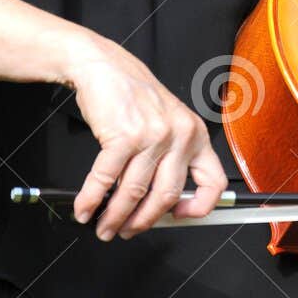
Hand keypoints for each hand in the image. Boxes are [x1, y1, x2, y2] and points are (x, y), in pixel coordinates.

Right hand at [64, 44, 226, 238]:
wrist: (105, 66)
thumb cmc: (135, 96)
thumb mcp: (169, 122)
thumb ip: (174, 158)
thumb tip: (166, 204)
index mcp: (196, 135)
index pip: (213, 182)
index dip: (199, 208)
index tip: (180, 218)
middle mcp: (179, 136)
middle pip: (166, 196)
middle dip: (144, 221)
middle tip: (128, 231)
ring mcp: (152, 135)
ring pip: (134, 192)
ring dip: (115, 216)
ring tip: (104, 226)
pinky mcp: (123, 135)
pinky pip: (106, 179)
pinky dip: (91, 199)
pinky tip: (85, 208)